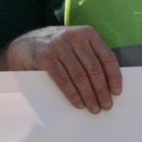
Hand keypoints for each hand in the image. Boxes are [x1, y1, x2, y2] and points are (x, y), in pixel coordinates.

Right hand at [6, 25, 121, 112]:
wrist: (24, 45)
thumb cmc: (57, 48)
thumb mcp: (76, 45)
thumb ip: (91, 56)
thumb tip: (110, 83)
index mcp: (87, 33)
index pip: (107, 56)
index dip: (114, 76)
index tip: (117, 92)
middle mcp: (74, 37)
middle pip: (94, 68)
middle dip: (102, 90)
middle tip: (107, 106)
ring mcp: (59, 46)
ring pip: (80, 76)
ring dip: (89, 95)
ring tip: (94, 108)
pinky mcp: (45, 57)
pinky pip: (63, 79)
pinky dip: (72, 94)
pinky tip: (78, 104)